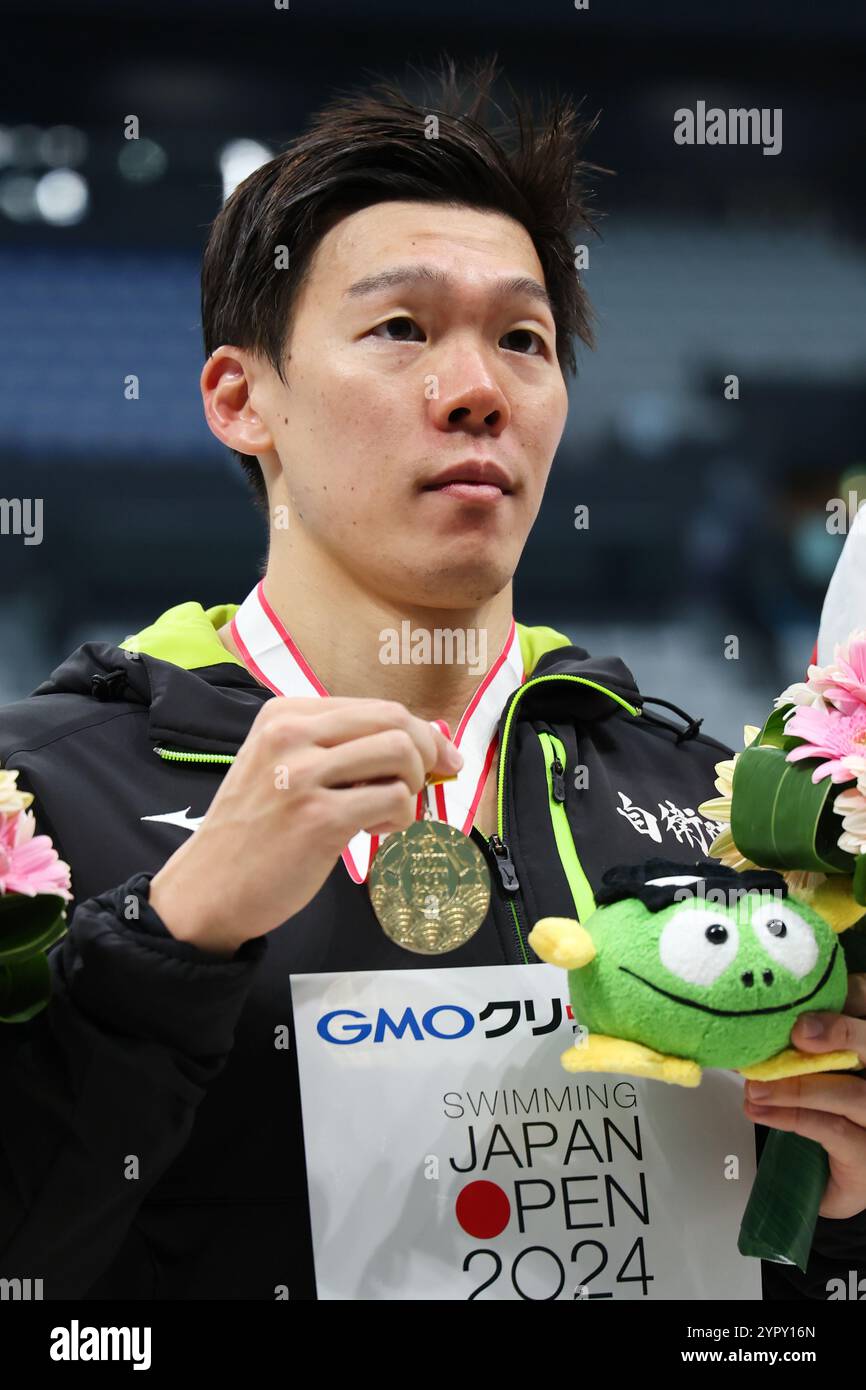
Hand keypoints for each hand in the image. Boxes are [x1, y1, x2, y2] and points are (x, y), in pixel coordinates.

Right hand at [148, 696, 462, 956]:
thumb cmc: (255, 830)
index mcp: (284, 714)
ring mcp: (302, 775)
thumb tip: (423, 742)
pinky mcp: (318, 819)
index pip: (375, 707)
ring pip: (400, 754)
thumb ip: (337, 748)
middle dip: (427, 753)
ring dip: (412, 787)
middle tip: (425, 785)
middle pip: (395, 720)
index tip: (438, 758)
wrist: (208, 887)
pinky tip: (373, 832)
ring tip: (387, 813)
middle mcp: (290, 734)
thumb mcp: (283, 765)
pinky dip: (401, 818)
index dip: (420, 732)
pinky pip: (395, 801)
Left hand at [742, 972, 865, 1218]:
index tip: (811, 1000)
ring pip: (851, 1093)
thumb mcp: (815, 1072)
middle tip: (798, 1032)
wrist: (834, 1179)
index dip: (849, 997)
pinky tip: (761, 1111)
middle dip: (840, 1032)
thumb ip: (799, 1046)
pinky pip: (833, 1130)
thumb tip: (751, 1029)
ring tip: (755, 1087)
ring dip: (797, 1086)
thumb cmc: (828, 1116)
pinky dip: (792, 1116)